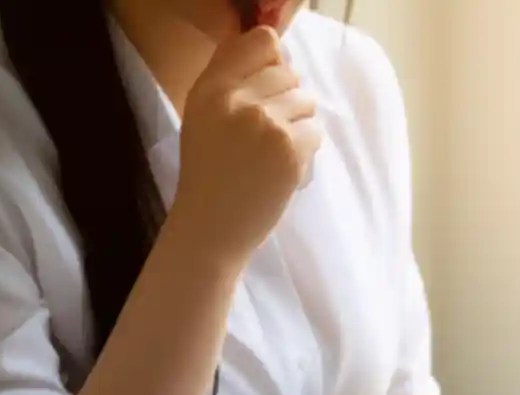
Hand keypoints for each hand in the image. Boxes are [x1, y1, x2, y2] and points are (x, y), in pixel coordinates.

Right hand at [169, 26, 323, 263]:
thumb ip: (231, 79)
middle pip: (289, 72)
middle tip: (271, 131)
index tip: (270, 86)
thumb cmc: (209, 173)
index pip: (261, 41)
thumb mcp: (203, 116)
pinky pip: (316, 130)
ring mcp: (266, 122)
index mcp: (212, 87)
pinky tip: (285, 166)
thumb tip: (274, 47)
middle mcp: (237, 98)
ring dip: (300, 124)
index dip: (274, 60)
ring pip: (306, 101)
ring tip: (276, 150)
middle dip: (288, 99)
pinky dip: (307, 149)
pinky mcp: (290, 147)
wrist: (212, 226)